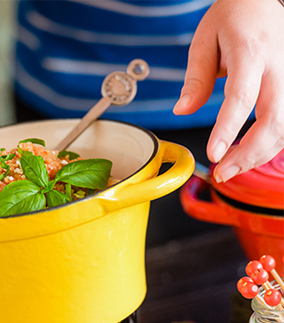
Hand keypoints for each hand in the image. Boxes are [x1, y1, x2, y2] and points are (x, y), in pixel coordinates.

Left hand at [175, 0, 283, 181]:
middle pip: (275, 119)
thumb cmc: (233, 18)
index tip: (214, 154)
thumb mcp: (204, 40)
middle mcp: (279, 65)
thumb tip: (182, 111)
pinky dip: (271, 143)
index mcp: (252, 52)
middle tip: (222, 172)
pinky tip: (250, 153)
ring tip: (231, 167)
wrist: (262, 0)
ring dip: (261, 154)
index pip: (241, 97)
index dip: (228, 129)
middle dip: (250, 154)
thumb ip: (195, 78)